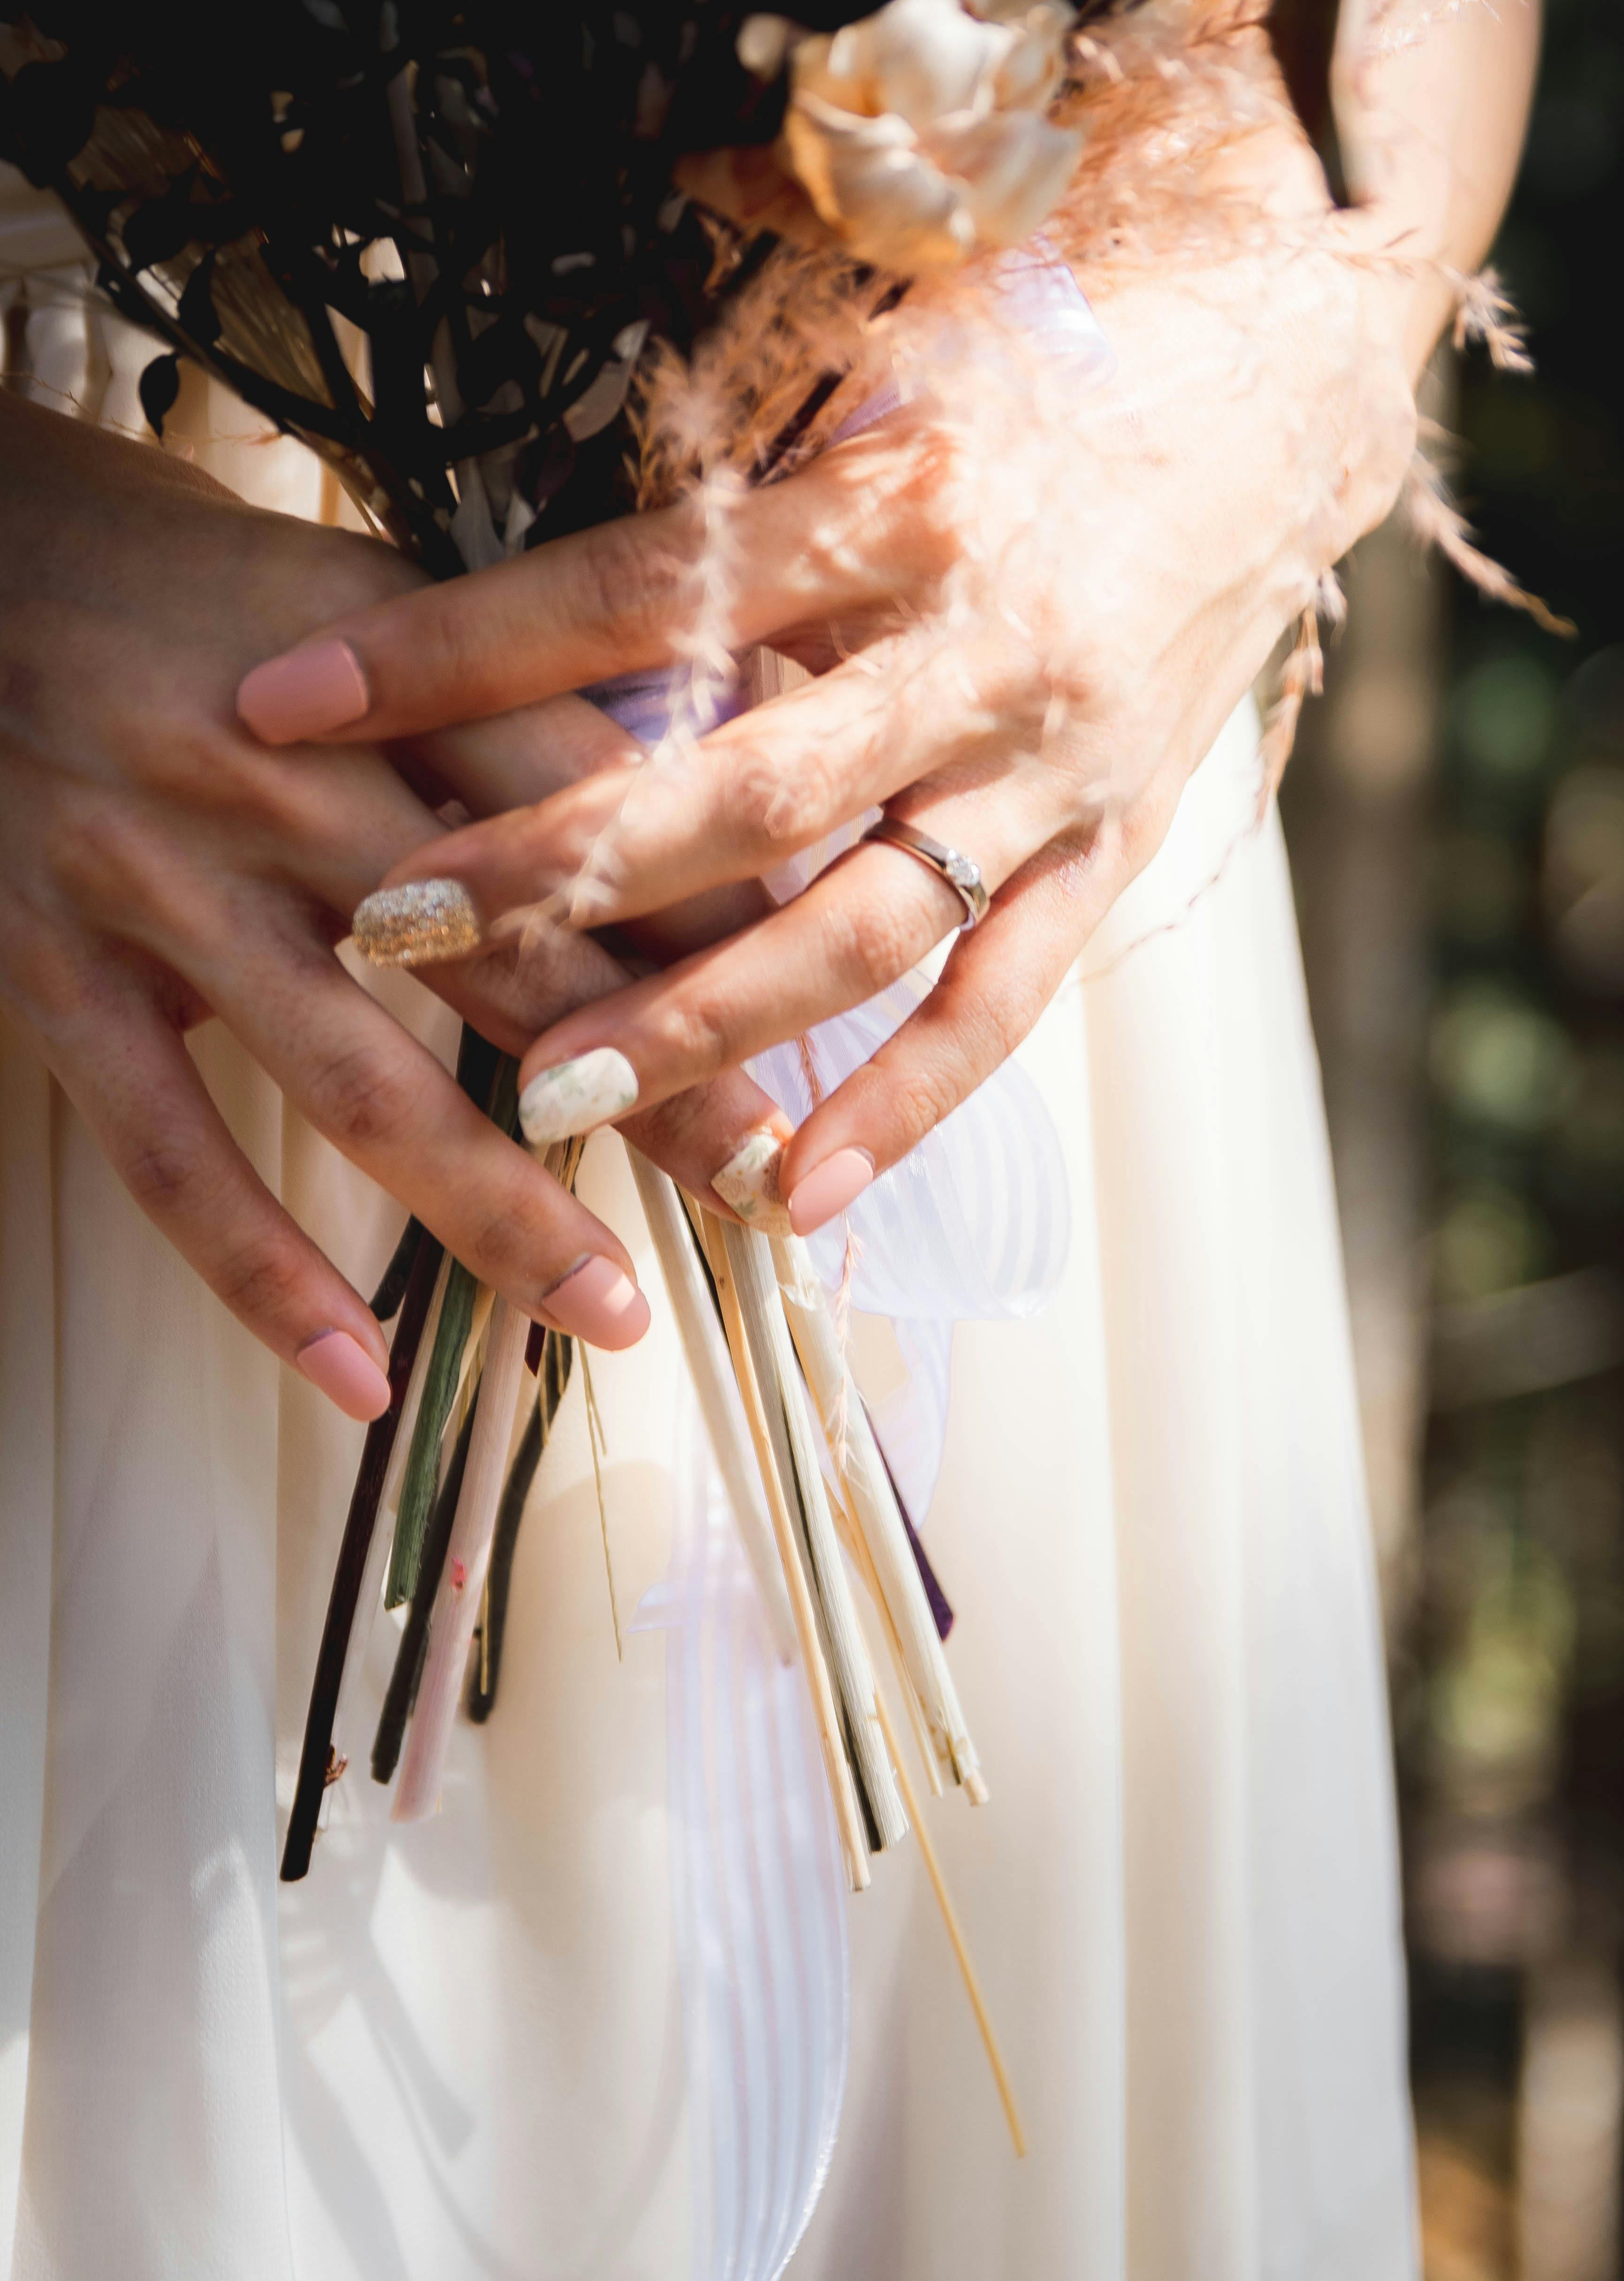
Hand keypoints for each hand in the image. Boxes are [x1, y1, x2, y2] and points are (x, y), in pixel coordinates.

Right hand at [0, 394, 796, 1404]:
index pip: (590, 819)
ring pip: (357, 1079)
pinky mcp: (51, 969)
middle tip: (761, 1192)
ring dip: (496, 1212)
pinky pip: (168, 1152)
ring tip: (610, 1313)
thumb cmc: (187, 586)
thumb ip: (518, 702)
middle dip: (651, 1088)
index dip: (713, 930)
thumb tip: (706, 793)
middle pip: (506, 960)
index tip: (819, 1031)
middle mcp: (279, 775)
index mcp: (386, 675)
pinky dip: (261, 1274)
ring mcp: (157, 881)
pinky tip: (358, 1380)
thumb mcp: (367, 596)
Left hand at [235, 148, 1416, 1234]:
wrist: (1277, 410)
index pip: (633, 589)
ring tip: (551, 1101)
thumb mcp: (882, 412)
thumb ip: (742, 543)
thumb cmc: (1043, 395)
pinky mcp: (1108, 858)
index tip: (282, 703)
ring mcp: (1049, 773)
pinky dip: (900, 1108)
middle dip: (550, 871)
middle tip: (382, 934)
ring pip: (860, 924)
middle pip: (738, 787)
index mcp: (896, 506)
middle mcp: (973, 651)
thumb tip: (553, 656)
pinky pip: (1000, 1009)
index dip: (449, 652)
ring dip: (702, 1022)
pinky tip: (791, 1202)